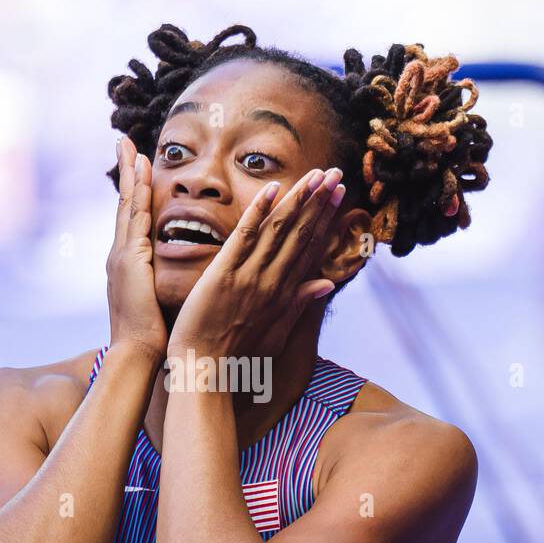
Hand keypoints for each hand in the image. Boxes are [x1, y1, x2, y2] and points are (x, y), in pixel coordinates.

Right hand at [107, 136, 166, 360]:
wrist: (138, 354)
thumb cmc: (153, 337)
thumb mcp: (159, 303)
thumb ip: (163, 286)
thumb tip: (178, 280)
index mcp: (129, 265)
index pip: (132, 219)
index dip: (134, 192)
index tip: (139, 167)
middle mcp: (120, 255)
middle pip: (124, 204)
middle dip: (125, 172)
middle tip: (124, 142)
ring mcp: (121, 255)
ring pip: (127, 204)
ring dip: (129, 173)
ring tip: (130, 146)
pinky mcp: (129, 259)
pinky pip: (135, 217)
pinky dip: (137, 192)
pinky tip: (141, 171)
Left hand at [168, 167, 343, 360]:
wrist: (205, 369)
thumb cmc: (236, 355)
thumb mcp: (277, 333)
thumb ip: (300, 304)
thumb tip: (327, 283)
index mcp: (284, 293)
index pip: (310, 248)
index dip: (325, 219)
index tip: (338, 196)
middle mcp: (272, 281)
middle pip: (300, 233)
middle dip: (319, 201)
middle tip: (335, 174)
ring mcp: (249, 276)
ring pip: (279, 230)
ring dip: (298, 199)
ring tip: (315, 175)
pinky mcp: (224, 274)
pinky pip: (244, 237)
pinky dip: (258, 212)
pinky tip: (272, 189)